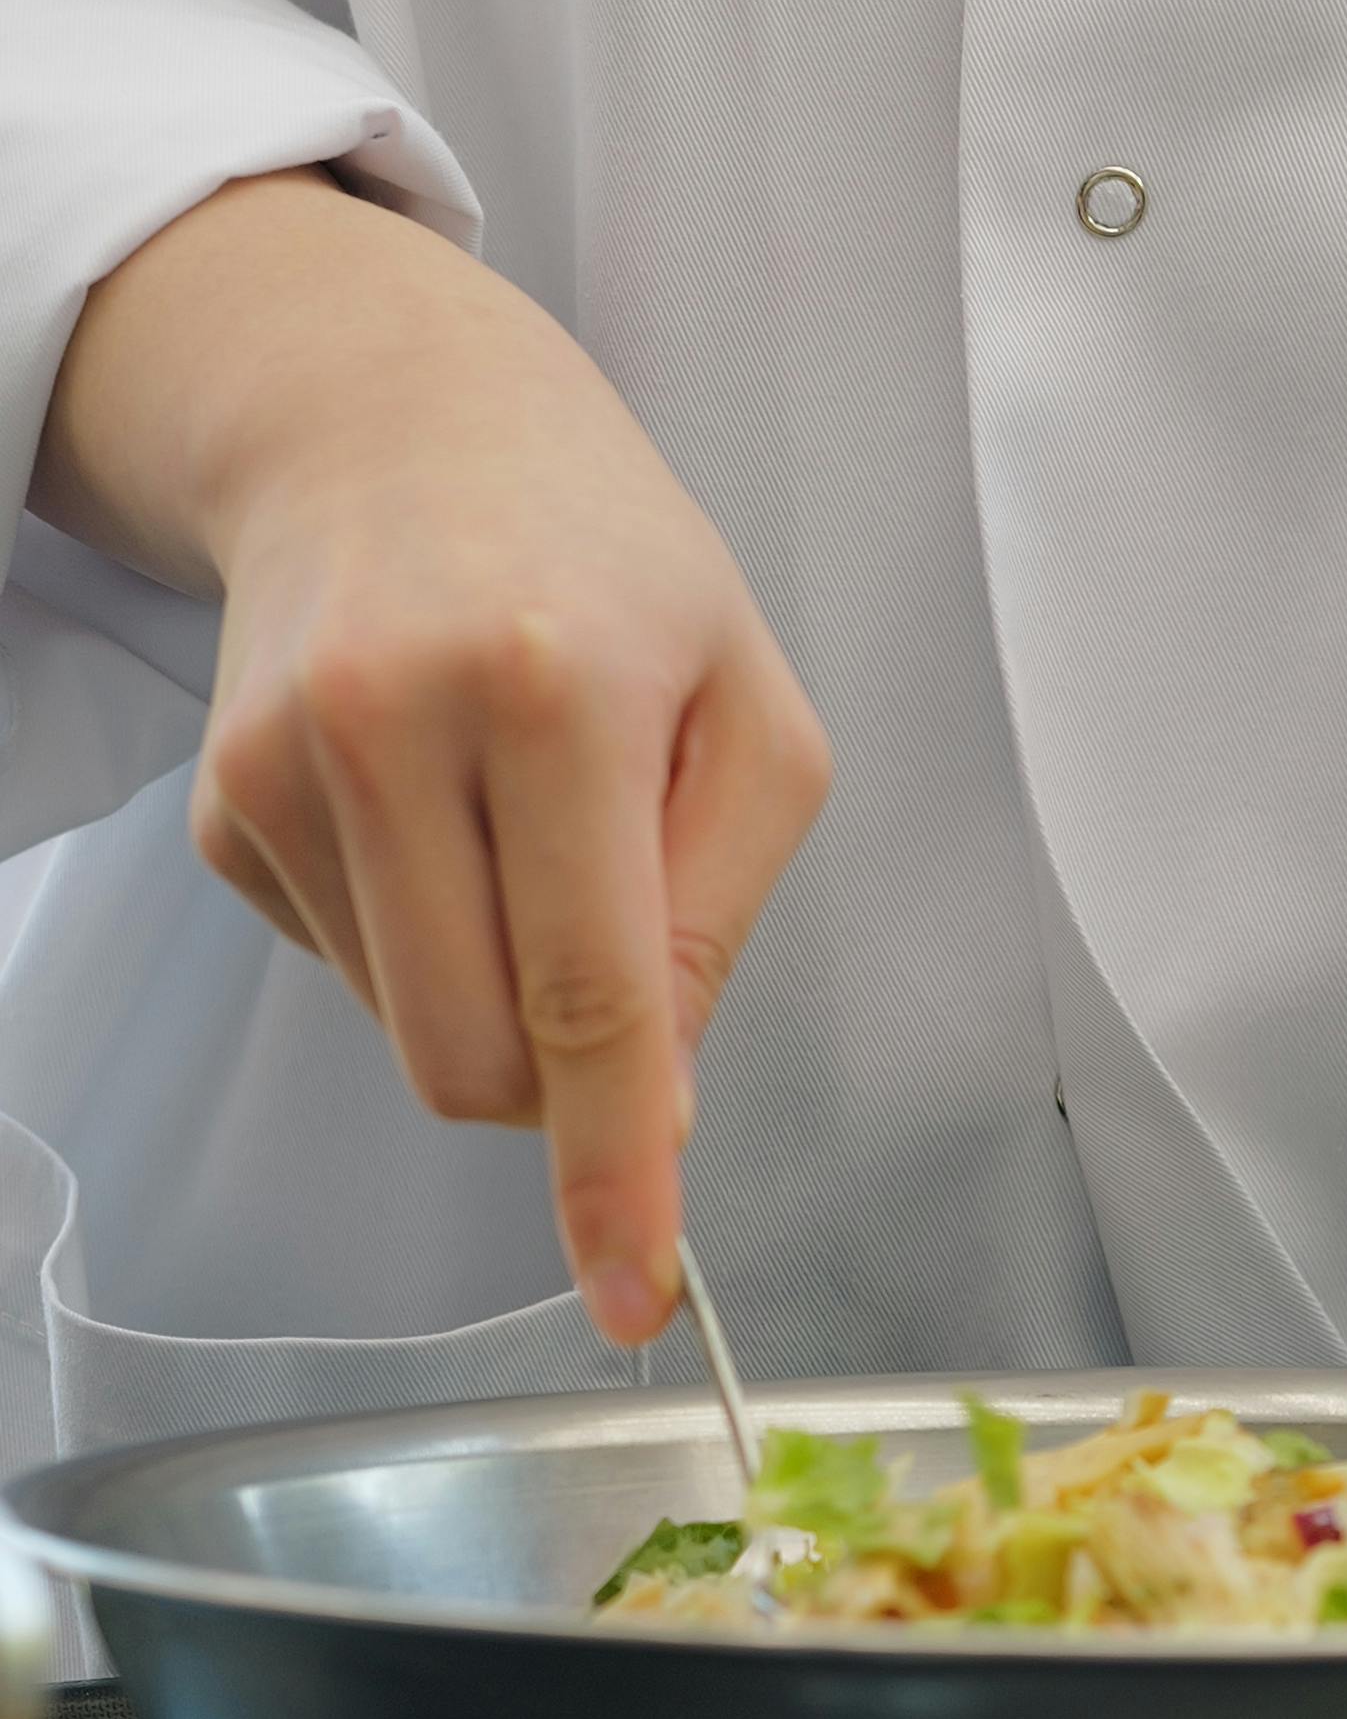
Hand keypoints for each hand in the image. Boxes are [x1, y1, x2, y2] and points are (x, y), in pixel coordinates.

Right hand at [38, 175, 828, 1340]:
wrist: (398, 426)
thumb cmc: (611, 564)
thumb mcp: (750, 706)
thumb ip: (720, 911)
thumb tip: (656, 1099)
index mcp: (558, 688)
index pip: (589, 993)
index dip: (615, 1168)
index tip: (632, 1292)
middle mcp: (399, 721)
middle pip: (476, 1057)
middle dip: (560, 1080)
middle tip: (615, 957)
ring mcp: (286, 765)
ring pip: (406, 1035)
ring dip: (491, 997)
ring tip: (522, 830)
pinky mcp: (224, 802)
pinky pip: (343, 970)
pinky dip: (416, 936)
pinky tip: (435, 807)